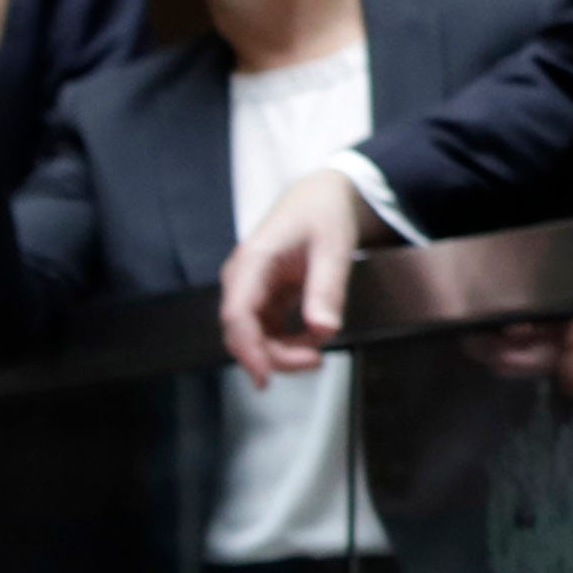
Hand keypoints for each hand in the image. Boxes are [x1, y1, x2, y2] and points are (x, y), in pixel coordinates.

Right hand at [216, 165, 375, 387]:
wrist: (322, 195)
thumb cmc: (325, 214)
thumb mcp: (334, 248)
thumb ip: (327, 289)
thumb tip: (324, 329)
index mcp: (253, 260)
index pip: (237, 314)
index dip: (248, 349)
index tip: (266, 376)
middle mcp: (242, 278)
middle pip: (243, 333)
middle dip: (275, 356)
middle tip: (316, 361)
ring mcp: (249, 289)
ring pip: (254, 337)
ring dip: (284, 351)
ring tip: (319, 343)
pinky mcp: (261, 298)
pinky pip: (266, 331)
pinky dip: (288, 341)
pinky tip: (313, 335)